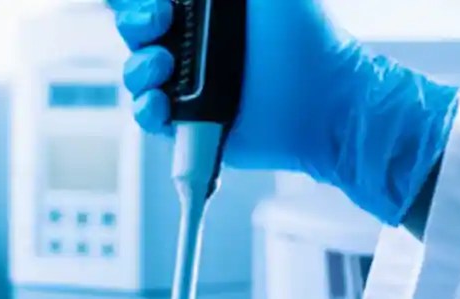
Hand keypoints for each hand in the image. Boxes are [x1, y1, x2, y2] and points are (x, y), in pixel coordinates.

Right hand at [113, 0, 458, 224]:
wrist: (324, 100)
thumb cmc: (305, 38)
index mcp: (204, 12)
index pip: (151, 2)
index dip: (140, 2)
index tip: (160, 2)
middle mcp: (191, 47)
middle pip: (135, 33)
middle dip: (135, 23)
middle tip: (159, 21)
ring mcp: (186, 88)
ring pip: (136, 75)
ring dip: (139, 68)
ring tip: (164, 68)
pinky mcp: (186, 126)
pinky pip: (148, 118)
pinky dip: (146, 110)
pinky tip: (161, 104)